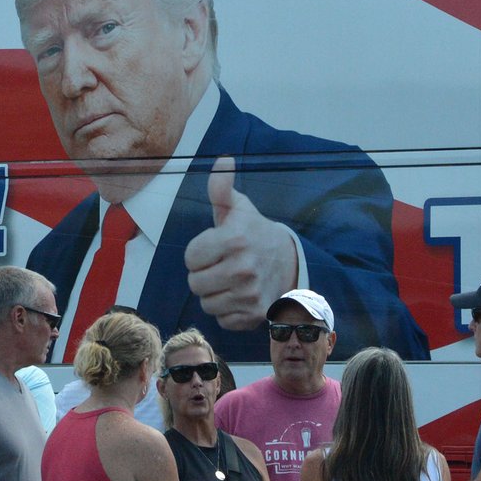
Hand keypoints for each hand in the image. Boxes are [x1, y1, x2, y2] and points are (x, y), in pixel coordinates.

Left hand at [185, 158, 299, 331]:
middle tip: (220, 265)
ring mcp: (250, 295)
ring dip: (214, 293)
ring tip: (229, 279)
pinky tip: (239, 295)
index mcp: (235, 239)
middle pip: (195, 283)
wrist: (290, 262)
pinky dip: (227, 310)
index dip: (198, 252)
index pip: (190, 257)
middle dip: (203, 274)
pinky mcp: (255, 315)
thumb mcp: (239, 208)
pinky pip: (221, 319)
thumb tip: (223, 160)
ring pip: (206, 303)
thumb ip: (222, 188)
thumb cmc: (255, 232)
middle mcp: (243, 269)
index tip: (214, 247)